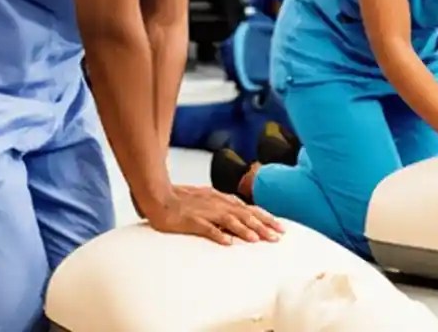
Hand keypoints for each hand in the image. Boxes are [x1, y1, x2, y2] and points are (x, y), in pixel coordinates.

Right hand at [143, 185, 282, 245]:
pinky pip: (207, 228)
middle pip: (244, 214)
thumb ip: (223, 207)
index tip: (280, 227)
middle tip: (277, 236)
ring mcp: (205, 211)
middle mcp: (217, 203)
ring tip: (258, 240)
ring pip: (230, 220)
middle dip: (263, 225)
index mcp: (221, 199)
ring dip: (245, 230)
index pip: (249, 209)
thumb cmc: (181, 199)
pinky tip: (228, 243)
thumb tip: (240, 217)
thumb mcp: (207, 199)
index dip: (265, 217)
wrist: (158, 195)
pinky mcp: (191, 220)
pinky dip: (219, 234)